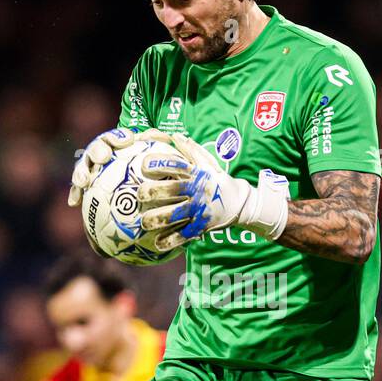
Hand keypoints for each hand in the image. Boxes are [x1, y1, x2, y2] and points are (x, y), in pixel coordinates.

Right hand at [69, 127, 175, 205]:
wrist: (128, 184)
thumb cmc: (144, 166)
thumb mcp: (154, 155)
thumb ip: (157, 144)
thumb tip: (162, 138)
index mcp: (114, 144)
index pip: (114, 137)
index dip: (119, 137)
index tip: (128, 141)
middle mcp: (100, 153)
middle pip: (96, 149)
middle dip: (98, 151)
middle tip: (104, 157)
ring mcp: (90, 168)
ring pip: (82, 167)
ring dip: (80, 172)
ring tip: (83, 181)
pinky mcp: (84, 184)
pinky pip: (78, 189)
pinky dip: (75, 194)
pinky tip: (73, 202)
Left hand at [137, 133, 288, 249]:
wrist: (241, 204)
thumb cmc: (219, 182)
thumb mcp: (209, 164)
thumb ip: (192, 151)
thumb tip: (175, 135)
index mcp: (197, 174)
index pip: (177, 165)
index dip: (160, 164)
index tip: (144, 165)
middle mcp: (197, 191)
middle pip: (172, 189)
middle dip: (153, 192)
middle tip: (139, 194)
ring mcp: (199, 210)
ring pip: (175, 214)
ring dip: (157, 219)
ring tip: (144, 222)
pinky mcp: (201, 226)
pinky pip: (183, 235)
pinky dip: (170, 240)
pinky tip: (157, 244)